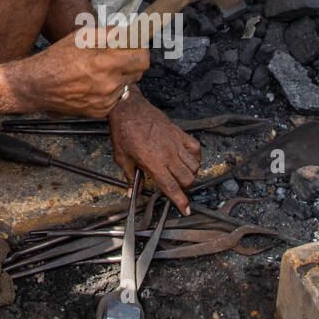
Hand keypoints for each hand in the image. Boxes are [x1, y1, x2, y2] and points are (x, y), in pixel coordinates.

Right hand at [19, 28, 148, 116]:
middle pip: (137, 73)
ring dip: (119, 77)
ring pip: (125, 86)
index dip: (141, 51)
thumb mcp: (81, 37)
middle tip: (117, 56)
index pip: (142, 59)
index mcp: (105, 63)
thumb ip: (109, 33)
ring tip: (98, 71)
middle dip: (131, 63)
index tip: (137, 47)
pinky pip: (115, 98)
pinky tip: (93, 83)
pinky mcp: (100, 112)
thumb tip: (127, 30)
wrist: (38, 86)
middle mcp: (108, 85)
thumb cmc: (56, 59)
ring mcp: (105, 101)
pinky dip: (109, 90)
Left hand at [108, 88, 201, 213]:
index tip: (186, 209)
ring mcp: (175, 143)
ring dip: (191, 174)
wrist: (128, 109)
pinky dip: (196, 157)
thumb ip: (131, 178)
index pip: (172, 188)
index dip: (180, 201)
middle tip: (179, 189)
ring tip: (183, 175)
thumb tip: (133, 192)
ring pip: (194, 166)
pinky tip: (189, 159)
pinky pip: (195, 148)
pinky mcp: (179, 133)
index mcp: (154, 164)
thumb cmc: (123, 132)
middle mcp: (168, 155)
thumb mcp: (122, 159)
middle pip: (187, 179)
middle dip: (186, 188)